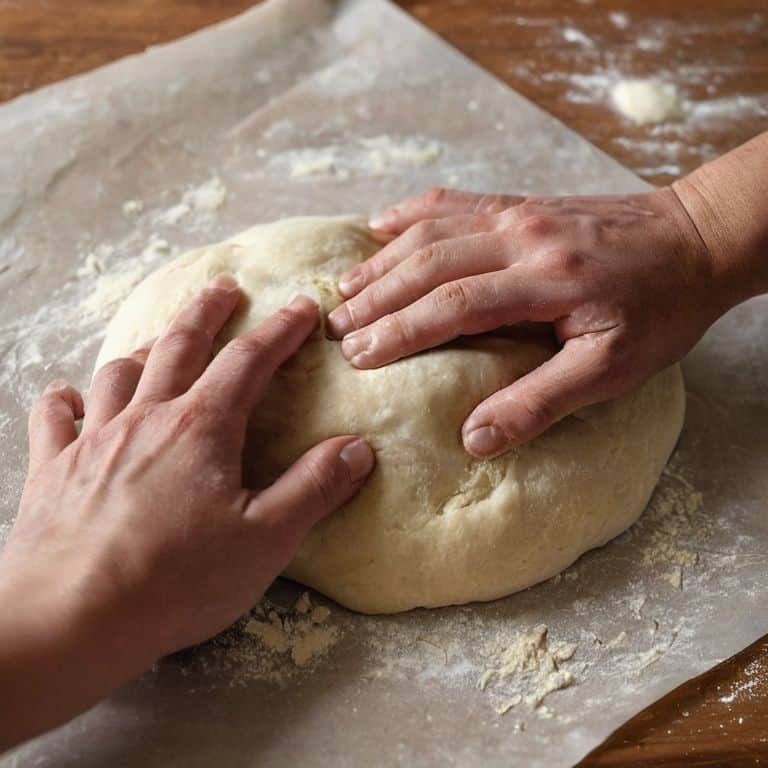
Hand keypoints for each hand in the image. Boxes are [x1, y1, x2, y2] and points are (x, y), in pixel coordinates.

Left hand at [0, 275, 373, 748]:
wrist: (70, 619)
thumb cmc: (176, 581)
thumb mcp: (265, 539)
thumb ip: (313, 488)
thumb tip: (358, 448)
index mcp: (202, 428)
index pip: (249, 361)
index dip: (280, 330)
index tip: (302, 306)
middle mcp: (146, 418)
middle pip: (179, 345)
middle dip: (207, 312)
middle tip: (224, 287)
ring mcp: (93, 441)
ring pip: (118, 373)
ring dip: (143, 350)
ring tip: (157, 343)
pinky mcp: (52, 470)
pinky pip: (54, 418)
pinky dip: (66, 400)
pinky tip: (70, 397)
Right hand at [327, 187, 719, 457]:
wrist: (695, 240)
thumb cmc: (659, 310)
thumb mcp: (613, 370)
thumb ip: (541, 403)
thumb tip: (474, 438)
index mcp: (546, 281)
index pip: (452, 307)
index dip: (398, 332)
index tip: (356, 356)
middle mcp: (523, 237)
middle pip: (429, 264)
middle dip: (375, 298)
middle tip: (333, 329)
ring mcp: (520, 213)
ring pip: (431, 230)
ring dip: (382, 260)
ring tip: (343, 288)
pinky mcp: (520, 203)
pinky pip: (454, 200)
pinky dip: (410, 213)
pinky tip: (379, 224)